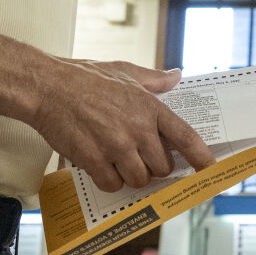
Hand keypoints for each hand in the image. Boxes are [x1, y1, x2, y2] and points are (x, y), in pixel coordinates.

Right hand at [28, 60, 215, 191]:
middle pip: (161, 166)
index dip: (200, 155)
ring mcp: (116, 147)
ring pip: (139, 179)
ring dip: (132, 176)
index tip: (208, 167)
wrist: (47, 87)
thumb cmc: (84, 78)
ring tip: (120, 162)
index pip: (185, 136)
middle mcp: (137, 129)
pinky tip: (102, 167)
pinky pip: (112, 184)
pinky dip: (109, 181)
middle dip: (155, 167)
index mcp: (149, 107)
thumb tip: (176, 76)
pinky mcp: (94, 160)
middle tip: (142, 159)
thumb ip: (154, 79)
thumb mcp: (125, 71)